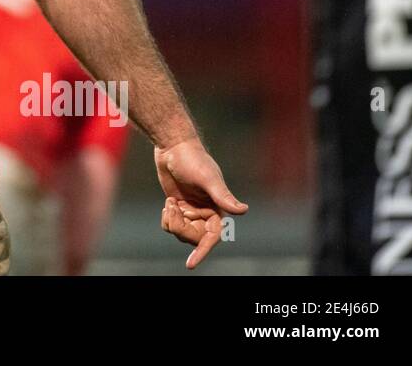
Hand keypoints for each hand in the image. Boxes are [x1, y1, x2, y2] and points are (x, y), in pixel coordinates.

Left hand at [154, 138, 247, 268]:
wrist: (173, 147)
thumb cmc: (193, 159)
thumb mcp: (207, 178)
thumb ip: (223, 196)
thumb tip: (243, 210)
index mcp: (218, 209)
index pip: (212, 237)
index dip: (203, 251)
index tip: (190, 264)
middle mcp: (206, 213)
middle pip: (193, 237)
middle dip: (180, 227)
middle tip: (172, 208)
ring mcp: (191, 212)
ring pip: (180, 232)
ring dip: (172, 221)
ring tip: (171, 202)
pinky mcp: (179, 207)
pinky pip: (171, 224)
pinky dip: (167, 217)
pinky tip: (169, 202)